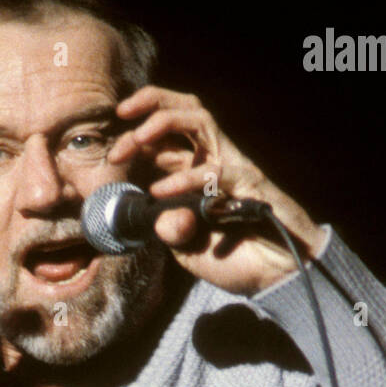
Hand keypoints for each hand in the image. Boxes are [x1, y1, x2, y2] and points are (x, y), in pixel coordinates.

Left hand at [107, 86, 326, 295]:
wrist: (276, 279)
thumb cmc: (234, 259)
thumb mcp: (185, 247)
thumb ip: (165, 227)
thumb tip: (147, 206)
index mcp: (195, 171)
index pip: (166, 133)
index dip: (135, 128)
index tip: (109, 143)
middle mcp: (213, 161)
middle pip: (184, 110)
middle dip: (149, 107)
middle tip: (120, 119)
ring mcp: (233, 168)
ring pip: (201, 120)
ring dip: (164, 123)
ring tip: (137, 139)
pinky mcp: (250, 185)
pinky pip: (215, 172)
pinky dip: (185, 179)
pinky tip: (160, 190)